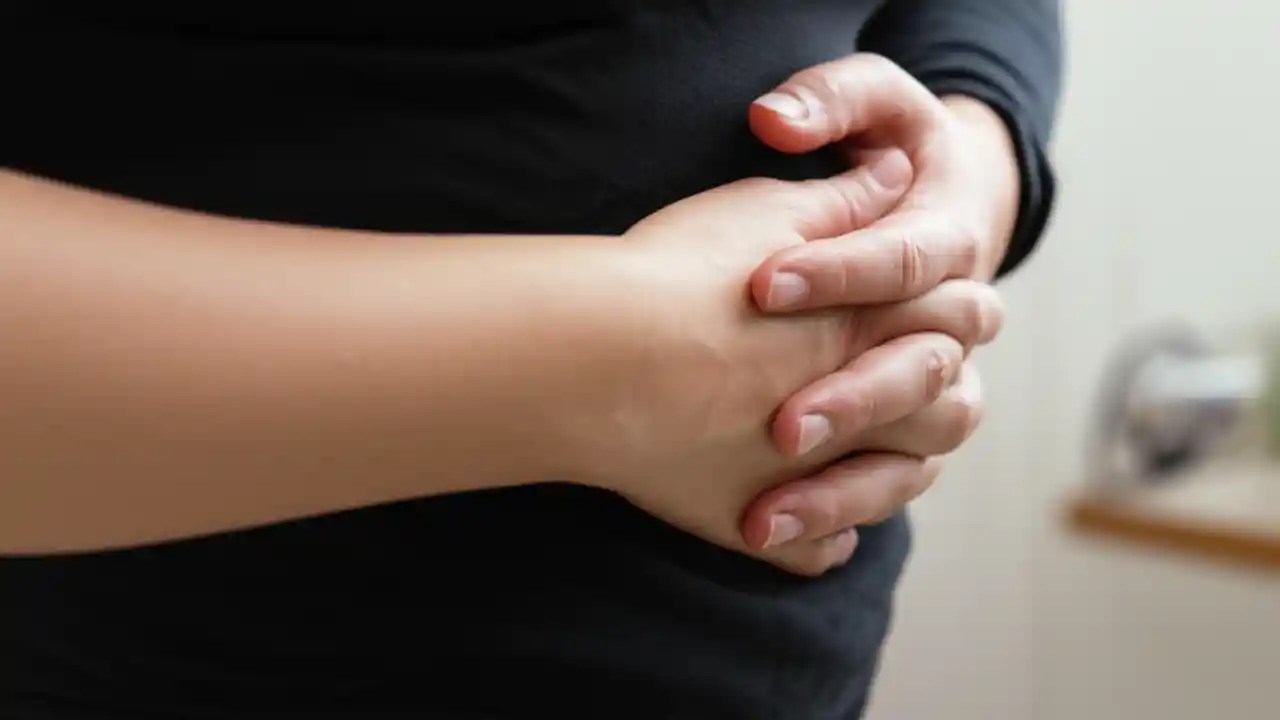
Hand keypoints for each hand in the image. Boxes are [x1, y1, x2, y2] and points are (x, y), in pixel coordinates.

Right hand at [583, 155, 1008, 575]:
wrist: (601, 356)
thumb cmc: (682, 274)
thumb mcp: (770, 210)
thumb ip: (846, 198)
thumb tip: (901, 173)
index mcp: (871, 322)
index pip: (959, 313)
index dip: (954, 301)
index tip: (943, 296)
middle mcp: (858, 404)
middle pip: (950, 410)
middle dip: (938, 391)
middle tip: (921, 385)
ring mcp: (807, 473)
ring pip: (891, 487)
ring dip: (890, 474)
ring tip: (871, 461)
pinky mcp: (750, 518)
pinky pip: (808, 550)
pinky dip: (816, 541)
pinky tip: (801, 525)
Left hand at [730, 53, 1022, 558]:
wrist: (899, 232)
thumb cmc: (871, 161)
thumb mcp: (864, 110)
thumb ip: (830, 105)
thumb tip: (775, 117)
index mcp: (945, 247)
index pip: (910, 264)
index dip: (843, 273)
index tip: (763, 284)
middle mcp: (949, 332)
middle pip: (927, 378)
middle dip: (857, 397)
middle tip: (783, 424)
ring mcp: (925, 399)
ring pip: (914, 457)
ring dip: (843, 487)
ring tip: (765, 512)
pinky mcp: (892, 445)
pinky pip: (881, 493)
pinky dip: (833, 520)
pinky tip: (768, 533)